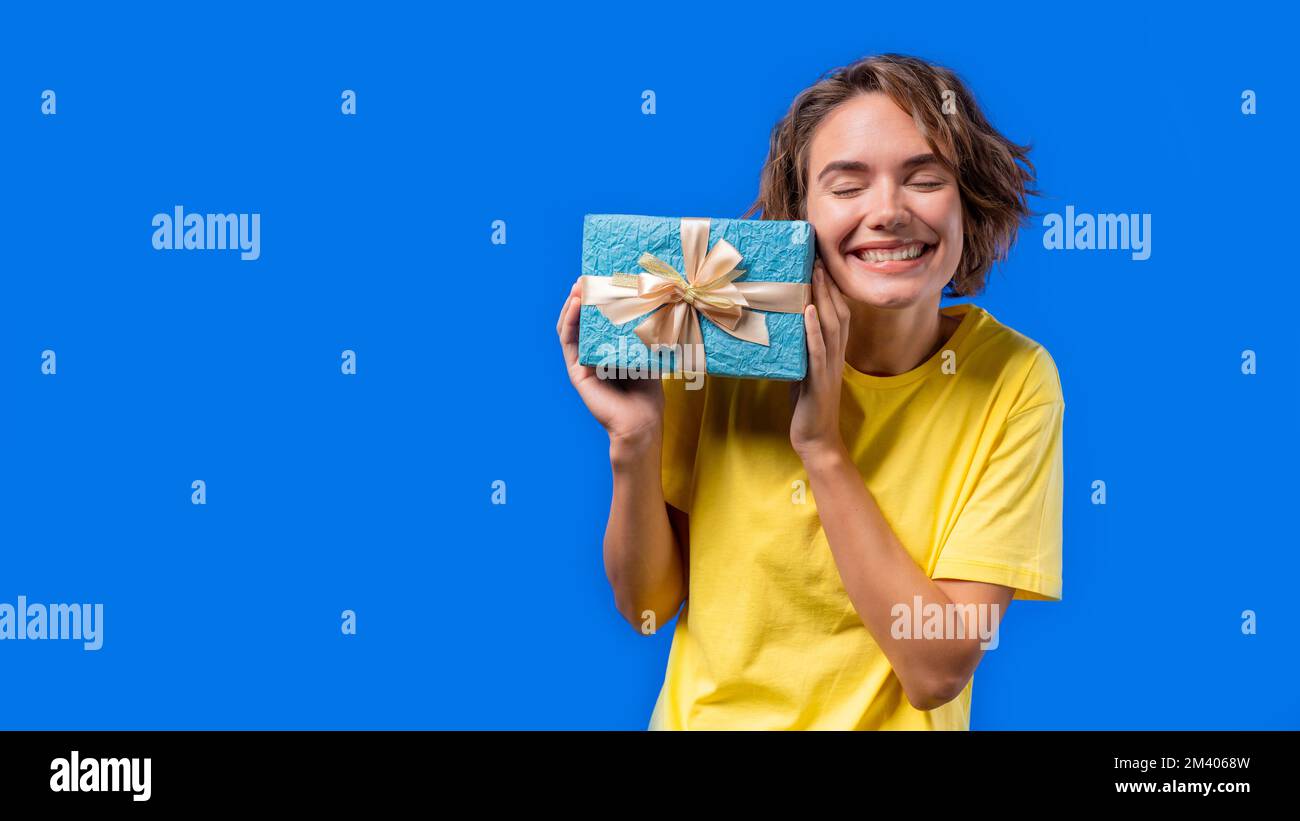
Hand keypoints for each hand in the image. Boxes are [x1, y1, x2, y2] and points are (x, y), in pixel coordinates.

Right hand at [557, 277, 664, 448]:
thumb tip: (655, 300)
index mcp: (607, 348)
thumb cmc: (648, 391)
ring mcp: (581, 362)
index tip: (603, 276)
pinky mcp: (576, 371)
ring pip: (570, 326)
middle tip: (589, 275)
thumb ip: (645, 331)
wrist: (642, 422)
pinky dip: (570, 320)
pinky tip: (575, 304)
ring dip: (573, 304)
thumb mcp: (648, 352)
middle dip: (584, 295)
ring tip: (579, 285)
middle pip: (582, 319)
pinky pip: (568, 341)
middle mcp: (591, 353)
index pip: (598, 318)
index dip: (598, 297)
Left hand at [790, 258, 850, 460]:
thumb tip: (782, 326)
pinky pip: (818, 351)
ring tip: (816, 274)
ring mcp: (829, 367)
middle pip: (838, 312)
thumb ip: (797, 348)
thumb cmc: (806, 404)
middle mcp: (835, 355)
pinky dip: (815, 329)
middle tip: (818, 257)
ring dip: (824, 298)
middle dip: (828, 284)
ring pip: (832, 326)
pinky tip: (809, 311)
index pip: (837, 312)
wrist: (815, 438)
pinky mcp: (819, 380)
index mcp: (832, 351)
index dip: (832, 287)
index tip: (820, 262)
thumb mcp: (800, 369)